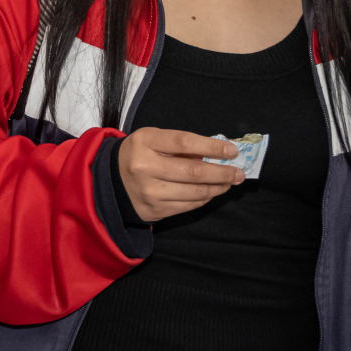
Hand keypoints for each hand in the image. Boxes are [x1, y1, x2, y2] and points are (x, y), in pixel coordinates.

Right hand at [116, 128, 244, 221]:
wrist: (112, 182)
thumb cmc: (140, 155)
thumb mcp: (154, 140)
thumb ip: (182, 146)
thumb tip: (218, 153)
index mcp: (145, 142)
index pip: (184, 142)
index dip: (212, 147)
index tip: (232, 150)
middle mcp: (145, 167)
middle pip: (194, 171)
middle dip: (222, 173)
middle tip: (239, 173)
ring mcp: (150, 192)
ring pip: (195, 192)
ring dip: (218, 187)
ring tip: (229, 182)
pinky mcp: (155, 210)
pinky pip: (188, 205)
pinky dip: (205, 198)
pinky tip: (212, 191)